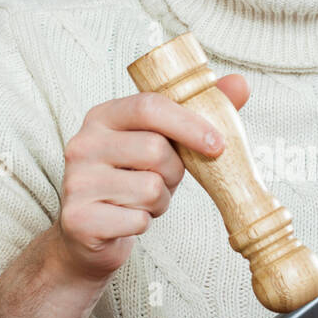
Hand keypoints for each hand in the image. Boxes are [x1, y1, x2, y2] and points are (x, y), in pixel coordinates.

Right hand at [54, 74, 250, 281]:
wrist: (88, 233)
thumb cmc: (133, 181)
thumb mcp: (163, 145)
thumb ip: (198, 115)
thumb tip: (240, 84)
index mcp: (103, 116)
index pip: (148, 106)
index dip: (189, 124)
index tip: (218, 145)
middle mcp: (83, 143)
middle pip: (155, 150)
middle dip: (174, 172)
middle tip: (164, 181)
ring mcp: (77, 181)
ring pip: (150, 189)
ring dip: (160, 201)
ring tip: (143, 202)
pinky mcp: (79, 219)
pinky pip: (137, 220)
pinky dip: (143, 224)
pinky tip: (128, 220)